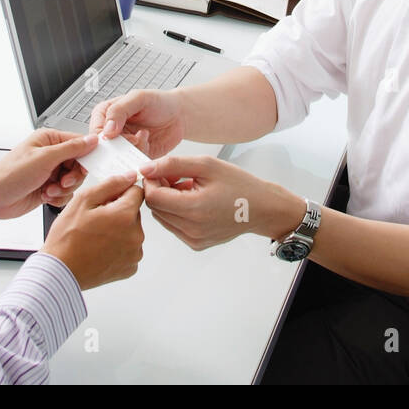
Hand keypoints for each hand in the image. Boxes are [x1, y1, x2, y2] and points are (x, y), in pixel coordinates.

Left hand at [0, 128, 95, 219]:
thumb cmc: (10, 174)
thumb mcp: (44, 158)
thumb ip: (71, 148)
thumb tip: (92, 140)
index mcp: (49, 140)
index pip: (79, 143)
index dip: (85, 156)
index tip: (85, 167)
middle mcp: (50, 155)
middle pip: (79, 164)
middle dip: (73, 177)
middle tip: (62, 181)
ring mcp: (49, 172)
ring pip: (74, 181)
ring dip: (64, 189)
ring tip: (49, 189)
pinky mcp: (48, 188)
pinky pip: (66, 193)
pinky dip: (58, 197)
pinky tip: (45, 196)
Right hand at [42, 171, 144, 289]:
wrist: (60, 271)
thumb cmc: (67, 237)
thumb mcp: (83, 200)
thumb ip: (111, 185)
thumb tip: (130, 176)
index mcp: (125, 215)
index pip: (137, 192)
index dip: (121, 193)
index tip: (108, 201)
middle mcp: (136, 235)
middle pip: (134, 213)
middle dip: (118, 213)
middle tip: (95, 221)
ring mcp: (134, 253)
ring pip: (131, 231)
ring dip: (119, 231)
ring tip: (96, 238)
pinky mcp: (131, 267)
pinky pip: (129, 250)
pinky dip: (119, 248)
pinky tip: (101, 250)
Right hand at [90, 89, 185, 157]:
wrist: (180, 115)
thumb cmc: (159, 102)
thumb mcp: (138, 98)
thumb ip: (120, 111)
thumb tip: (106, 131)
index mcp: (104, 115)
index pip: (94, 133)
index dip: (104, 139)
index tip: (118, 136)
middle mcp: (111, 132)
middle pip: (104, 150)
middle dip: (119, 148)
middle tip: (134, 139)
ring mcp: (122, 146)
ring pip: (118, 159)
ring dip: (132, 150)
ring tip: (144, 135)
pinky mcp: (135, 157)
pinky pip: (132, 163)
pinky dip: (141, 155)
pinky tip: (148, 140)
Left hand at [139, 155, 305, 250]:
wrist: (262, 209)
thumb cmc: (238, 184)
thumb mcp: (206, 165)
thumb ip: (173, 164)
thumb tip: (146, 168)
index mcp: (194, 208)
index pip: (152, 197)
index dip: (151, 181)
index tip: (161, 171)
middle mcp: (191, 229)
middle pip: (155, 208)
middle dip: (159, 190)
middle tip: (177, 178)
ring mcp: (193, 239)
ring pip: (162, 217)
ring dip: (167, 201)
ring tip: (188, 190)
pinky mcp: (196, 244)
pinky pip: (173, 226)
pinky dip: (176, 213)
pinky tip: (194, 203)